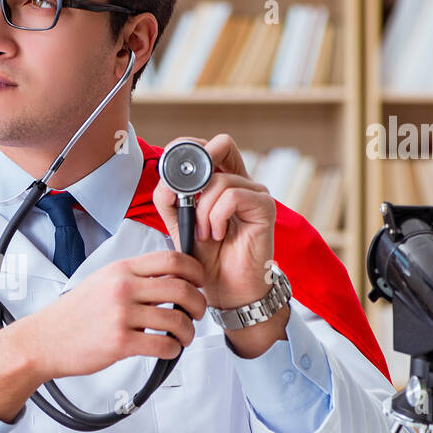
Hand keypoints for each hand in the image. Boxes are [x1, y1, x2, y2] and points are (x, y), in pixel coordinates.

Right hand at [11, 249, 208, 380]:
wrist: (44, 340)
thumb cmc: (72, 315)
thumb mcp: (101, 281)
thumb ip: (131, 277)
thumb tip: (167, 278)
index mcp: (121, 270)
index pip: (172, 259)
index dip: (195, 270)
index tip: (200, 281)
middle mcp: (123, 288)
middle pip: (181, 288)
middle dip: (199, 303)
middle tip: (197, 312)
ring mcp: (121, 315)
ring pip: (176, 320)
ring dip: (188, 331)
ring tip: (183, 336)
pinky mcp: (120, 342)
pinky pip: (163, 345)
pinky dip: (173, 349)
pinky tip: (168, 349)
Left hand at [152, 133, 277, 310]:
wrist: (225, 288)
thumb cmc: (207, 257)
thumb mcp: (179, 223)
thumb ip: (170, 199)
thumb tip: (167, 181)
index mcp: (220, 180)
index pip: (206, 145)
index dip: (187, 150)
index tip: (172, 180)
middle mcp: (240, 181)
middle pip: (222, 144)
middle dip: (196, 170)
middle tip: (187, 200)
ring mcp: (255, 192)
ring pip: (219, 181)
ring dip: (202, 211)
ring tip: (204, 234)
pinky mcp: (265, 207)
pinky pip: (233, 196)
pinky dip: (217, 217)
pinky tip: (217, 235)